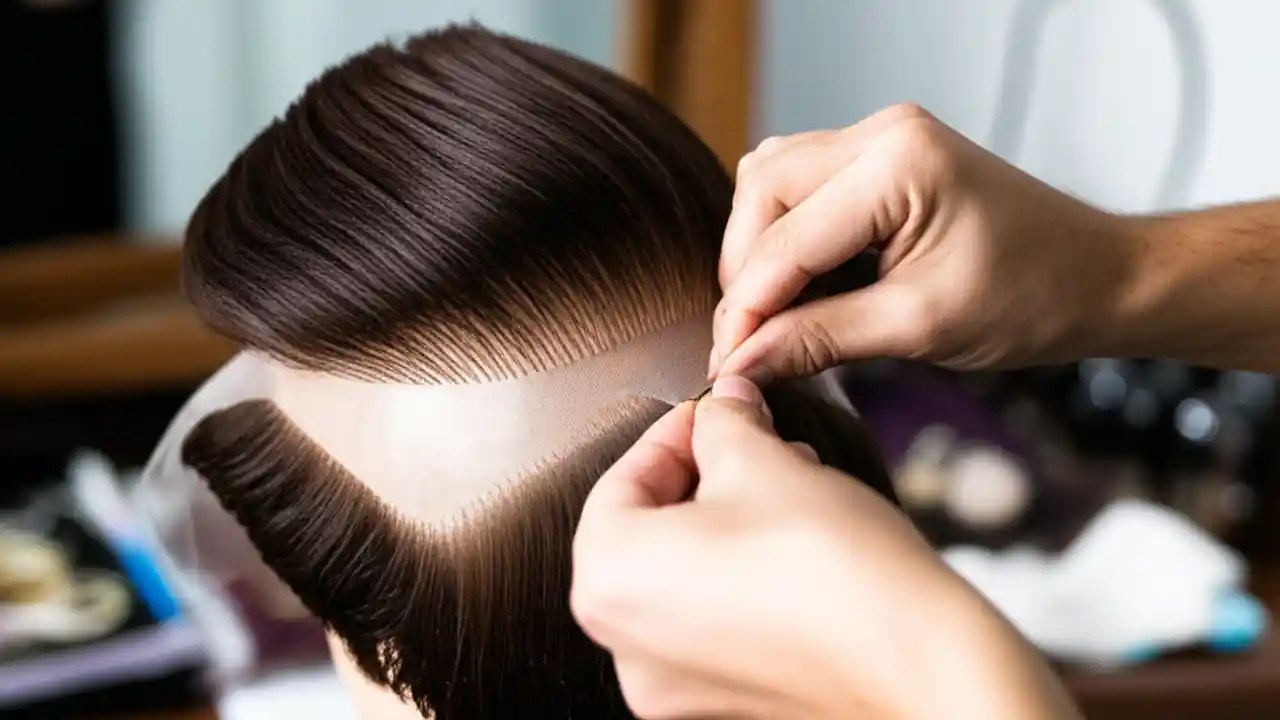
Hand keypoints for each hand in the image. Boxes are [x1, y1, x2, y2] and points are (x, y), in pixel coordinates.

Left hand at [571, 376, 1076, 718]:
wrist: (920, 664)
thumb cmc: (834, 571)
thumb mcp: (764, 463)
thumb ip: (725, 424)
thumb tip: (722, 405)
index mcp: (609, 581)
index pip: (620, 482)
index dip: (673, 434)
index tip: (712, 411)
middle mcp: (626, 645)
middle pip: (647, 532)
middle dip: (703, 475)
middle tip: (752, 441)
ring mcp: (672, 684)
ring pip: (682, 576)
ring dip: (726, 520)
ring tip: (787, 484)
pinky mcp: (722, 702)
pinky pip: (712, 620)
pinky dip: (739, 575)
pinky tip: (795, 542)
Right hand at [710, 104, 1136, 381]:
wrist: (1098, 277)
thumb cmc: (1032, 298)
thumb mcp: (919, 328)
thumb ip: (820, 339)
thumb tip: (742, 364)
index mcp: (899, 164)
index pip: (785, 240)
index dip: (746, 308)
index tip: (725, 364)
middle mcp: (883, 132)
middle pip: (763, 192)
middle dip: (747, 270)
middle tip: (749, 340)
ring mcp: (882, 136)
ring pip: (773, 182)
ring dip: (761, 248)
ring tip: (773, 313)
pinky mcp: (882, 156)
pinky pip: (803, 184)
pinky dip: (787, 234)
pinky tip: (802, 284)